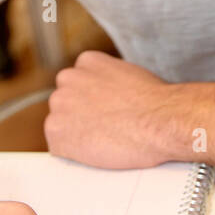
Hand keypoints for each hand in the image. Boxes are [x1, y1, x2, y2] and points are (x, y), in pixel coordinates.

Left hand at [45, 50, 182, 169]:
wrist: (158, 122)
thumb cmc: (154, 104)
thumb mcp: (130, 76)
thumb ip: (109, 81)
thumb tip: (107, 96)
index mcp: (87, 61)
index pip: (78, 82)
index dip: (91, 101)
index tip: (104, 111)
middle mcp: (68, 78)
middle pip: (66, 102)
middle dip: (81, 115)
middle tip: (105, 127)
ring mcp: (59, 104)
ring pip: (60, 124)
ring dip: (76, 133)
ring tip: (104, 139)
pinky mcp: (56, 132)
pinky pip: (59, 147)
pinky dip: (74, 153)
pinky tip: (96, 150)